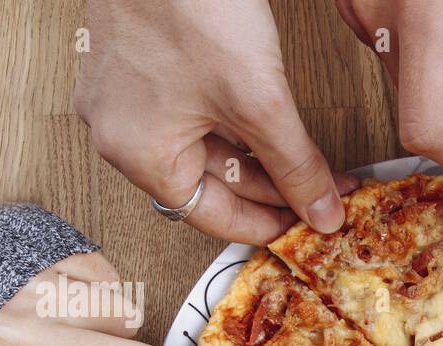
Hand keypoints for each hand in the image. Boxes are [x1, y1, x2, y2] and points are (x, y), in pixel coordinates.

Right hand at [74, 0, 358, 240]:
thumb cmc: (189, 2)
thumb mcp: (258, 101)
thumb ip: (295, 166)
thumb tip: (321, 214)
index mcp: (137, 152)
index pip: (211, 217)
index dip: (267, 225)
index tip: (308, 226)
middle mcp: (120, 129)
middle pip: (210, 184)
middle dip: (271, 189)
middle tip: (321, 192)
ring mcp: (125, 94)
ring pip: (204, 147)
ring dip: (257, 158)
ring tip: (307, 160)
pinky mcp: (139, 62)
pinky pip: (192, 113)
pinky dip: (234, 125)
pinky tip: (271, 123)